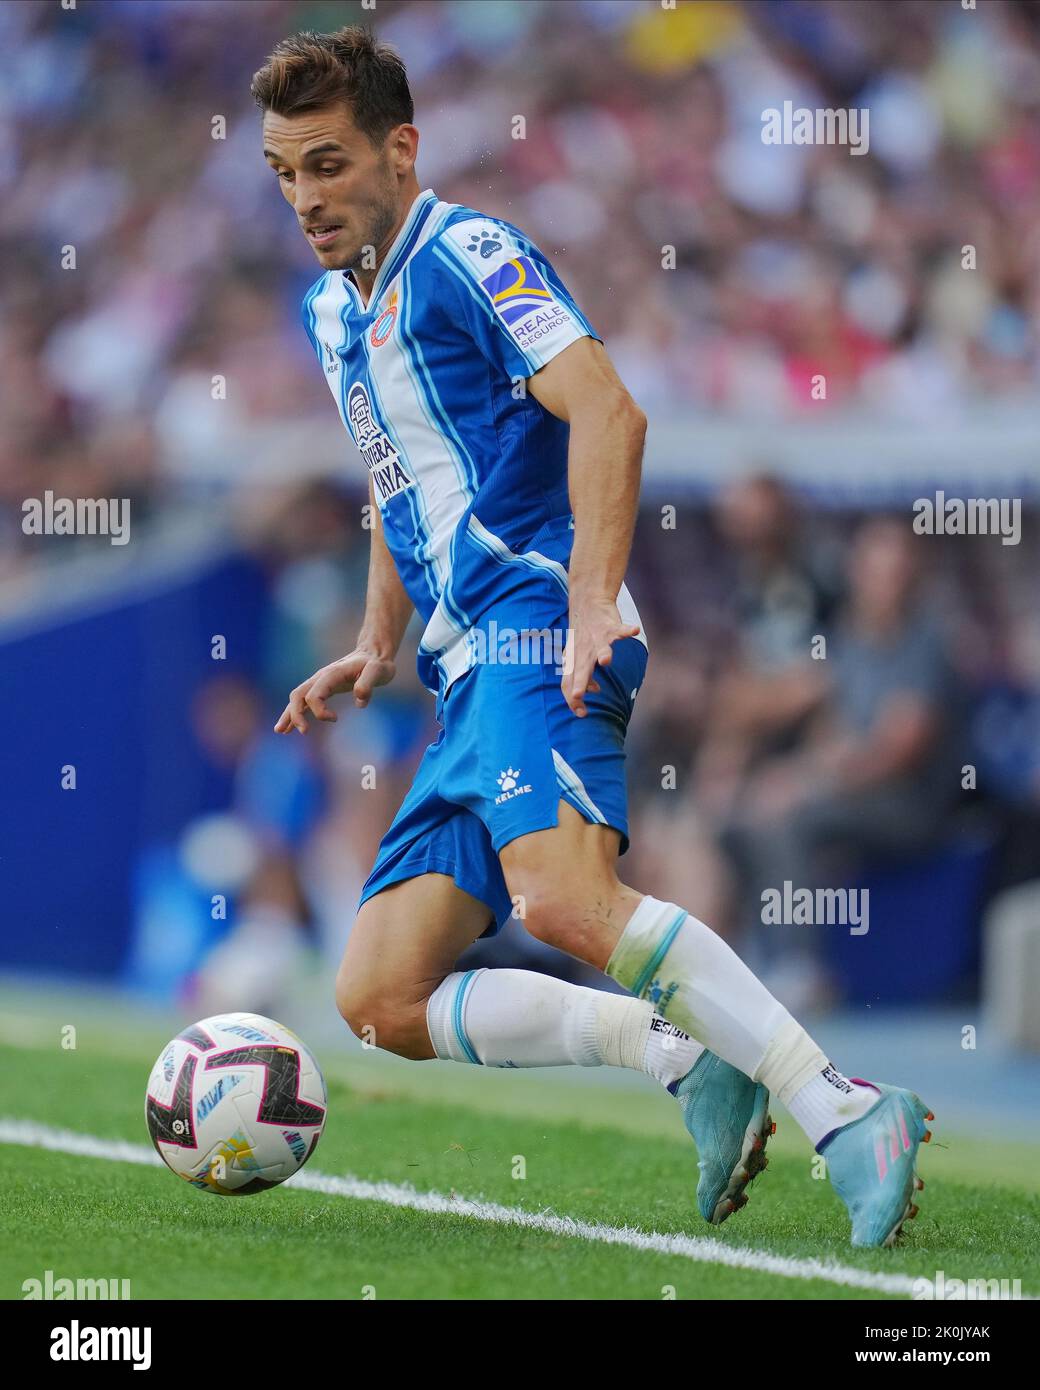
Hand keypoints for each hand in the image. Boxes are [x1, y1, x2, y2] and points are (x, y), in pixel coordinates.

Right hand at [274, 649, 395, 733]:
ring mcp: (319, 682)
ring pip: (296, 698)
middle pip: (298, 695)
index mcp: (332, 674)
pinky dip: (294, 712)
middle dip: (296, 714)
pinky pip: (303, 700)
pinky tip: (288, 727)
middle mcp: (321, 677)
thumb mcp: (379, 670)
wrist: (373, 653)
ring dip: (289, 714)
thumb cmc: (377, 663)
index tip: (335, 719)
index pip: (314, 695)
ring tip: (280, 731)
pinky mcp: (322, 688)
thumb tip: (359, 699)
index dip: (319, 711)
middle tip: (305, 731)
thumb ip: (368, 683)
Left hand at [561, 597, 639, 717]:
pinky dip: (627, 630)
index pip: (568, 683)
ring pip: (599, 647)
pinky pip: (619, 629)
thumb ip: (584, 675)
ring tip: (606, 661)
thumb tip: (594, 690)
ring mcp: (595, 638)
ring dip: (603, 653)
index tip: (582, 714)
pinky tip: (635, 630)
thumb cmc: (583, 635)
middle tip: (578, 696)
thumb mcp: (580, 656)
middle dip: (579, 682)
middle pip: (580, 668)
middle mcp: (583, 651)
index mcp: (574, 660)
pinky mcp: (608, 625)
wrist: (587, 603)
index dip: (572, 699)